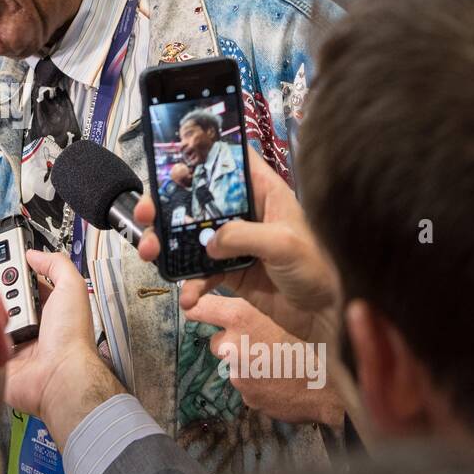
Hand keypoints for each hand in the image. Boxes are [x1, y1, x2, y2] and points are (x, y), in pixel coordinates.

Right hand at [4, 250, 122, 443]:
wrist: (58, 375)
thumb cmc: (71, 337)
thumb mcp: (72, 287)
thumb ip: (56, 264)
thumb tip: (33, 253)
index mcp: (46, 307)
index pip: (22, 282)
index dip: (11, 271)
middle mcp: (29, 324)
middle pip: (0, 297)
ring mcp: (11, 342)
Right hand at [136, 146, 341, 348]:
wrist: (328, 315)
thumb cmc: (319, 268)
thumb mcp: (284, 243)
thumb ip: (243, 236)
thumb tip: (208, 242)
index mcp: (263, 192)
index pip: (229, 162)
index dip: (201, 158)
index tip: (172, 165)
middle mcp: (245, 213)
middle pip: (197, 199)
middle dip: (166, 207)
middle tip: (145, 216)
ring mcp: (235, 244)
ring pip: (190, 237)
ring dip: (167, 247)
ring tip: (151, 256)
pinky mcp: (231, 273)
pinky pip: (201, 274)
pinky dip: (190, 286)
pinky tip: (188, 299)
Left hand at [187, 295, 344, 426]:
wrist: (328, 387)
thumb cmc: (309, 345)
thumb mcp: (279, 314)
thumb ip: (249, 312)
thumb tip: (228, 308)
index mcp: (241, 317)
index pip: (199, 308)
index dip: (196, 307)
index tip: (194, 307)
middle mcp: (232, 344)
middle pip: (217, 341)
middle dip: (231, 343)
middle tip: (259, 344)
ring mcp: (237, 372)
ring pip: (232, 364)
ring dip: (245, 364)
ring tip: (273, 362)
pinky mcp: (245, 394)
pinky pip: (244, 383)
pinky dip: (255, 382)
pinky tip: (275, 379)